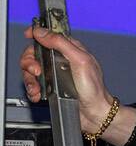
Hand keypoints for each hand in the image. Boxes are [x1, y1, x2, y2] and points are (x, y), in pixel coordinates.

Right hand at [20, 24, 125, 140]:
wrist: (95, 113)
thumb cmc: (94, 89)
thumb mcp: (80, 61)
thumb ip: (61, 43)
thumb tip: (42, 32)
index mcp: (71, 50)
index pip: (49, 36)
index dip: (37, 34)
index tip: (29, 35)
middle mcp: (62, 61)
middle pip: (35, 54)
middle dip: (30, 62)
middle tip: (36, 71)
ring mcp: (55, 74)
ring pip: (31, 70)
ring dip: (30, 79)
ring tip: (37, 87)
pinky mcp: (51, 87)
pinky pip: (34, 85)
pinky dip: (32, 89)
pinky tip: (38, 94)